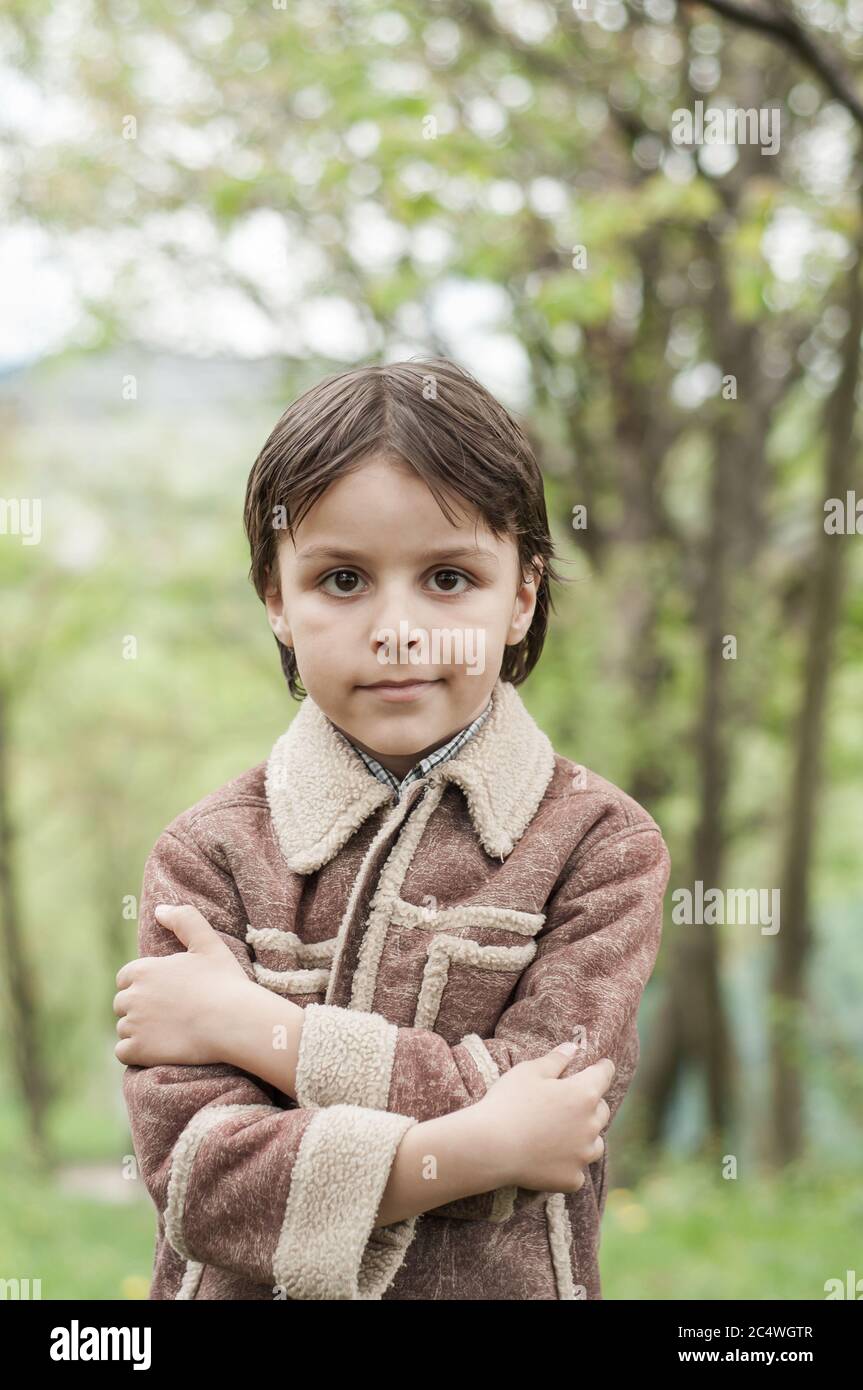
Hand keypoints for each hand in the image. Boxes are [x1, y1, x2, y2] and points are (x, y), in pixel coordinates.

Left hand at [113, 904, 253, 1066]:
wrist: (234, 1021)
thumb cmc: (224, 981)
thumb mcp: (209, 942)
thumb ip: (184, 919)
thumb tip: (159, 910)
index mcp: (143, 970)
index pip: (126, 978)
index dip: (143, 985)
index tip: (164, 993)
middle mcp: (132, 996)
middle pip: (122, 1004)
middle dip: (139, 1008)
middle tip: (168, 1014)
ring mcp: (133, 1025)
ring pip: (124, 1029)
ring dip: (139, 1032)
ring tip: (167, 1032)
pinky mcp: (138, 1050)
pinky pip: (123, 1052)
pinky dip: (135, 1053)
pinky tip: (156, 1049)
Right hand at [475, 1047, 613, 1194]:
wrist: (490, 1147)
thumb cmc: (509, 1102)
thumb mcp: (529, 1071)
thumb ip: (555, 1059)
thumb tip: (573, 1048)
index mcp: (584, 1094)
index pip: (604, 1074)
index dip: (602, 1067)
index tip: (601, 1065)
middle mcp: (591, 1125)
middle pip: (602, 1110)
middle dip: (591, 1104)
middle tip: (571, 1101)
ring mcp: (583, 1155)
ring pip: (595, 1143)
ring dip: (586, 1136)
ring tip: (565, 1134)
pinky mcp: (571, 1179)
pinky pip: (578, 1171)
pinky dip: (570, 1165)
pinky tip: (553, 1160)